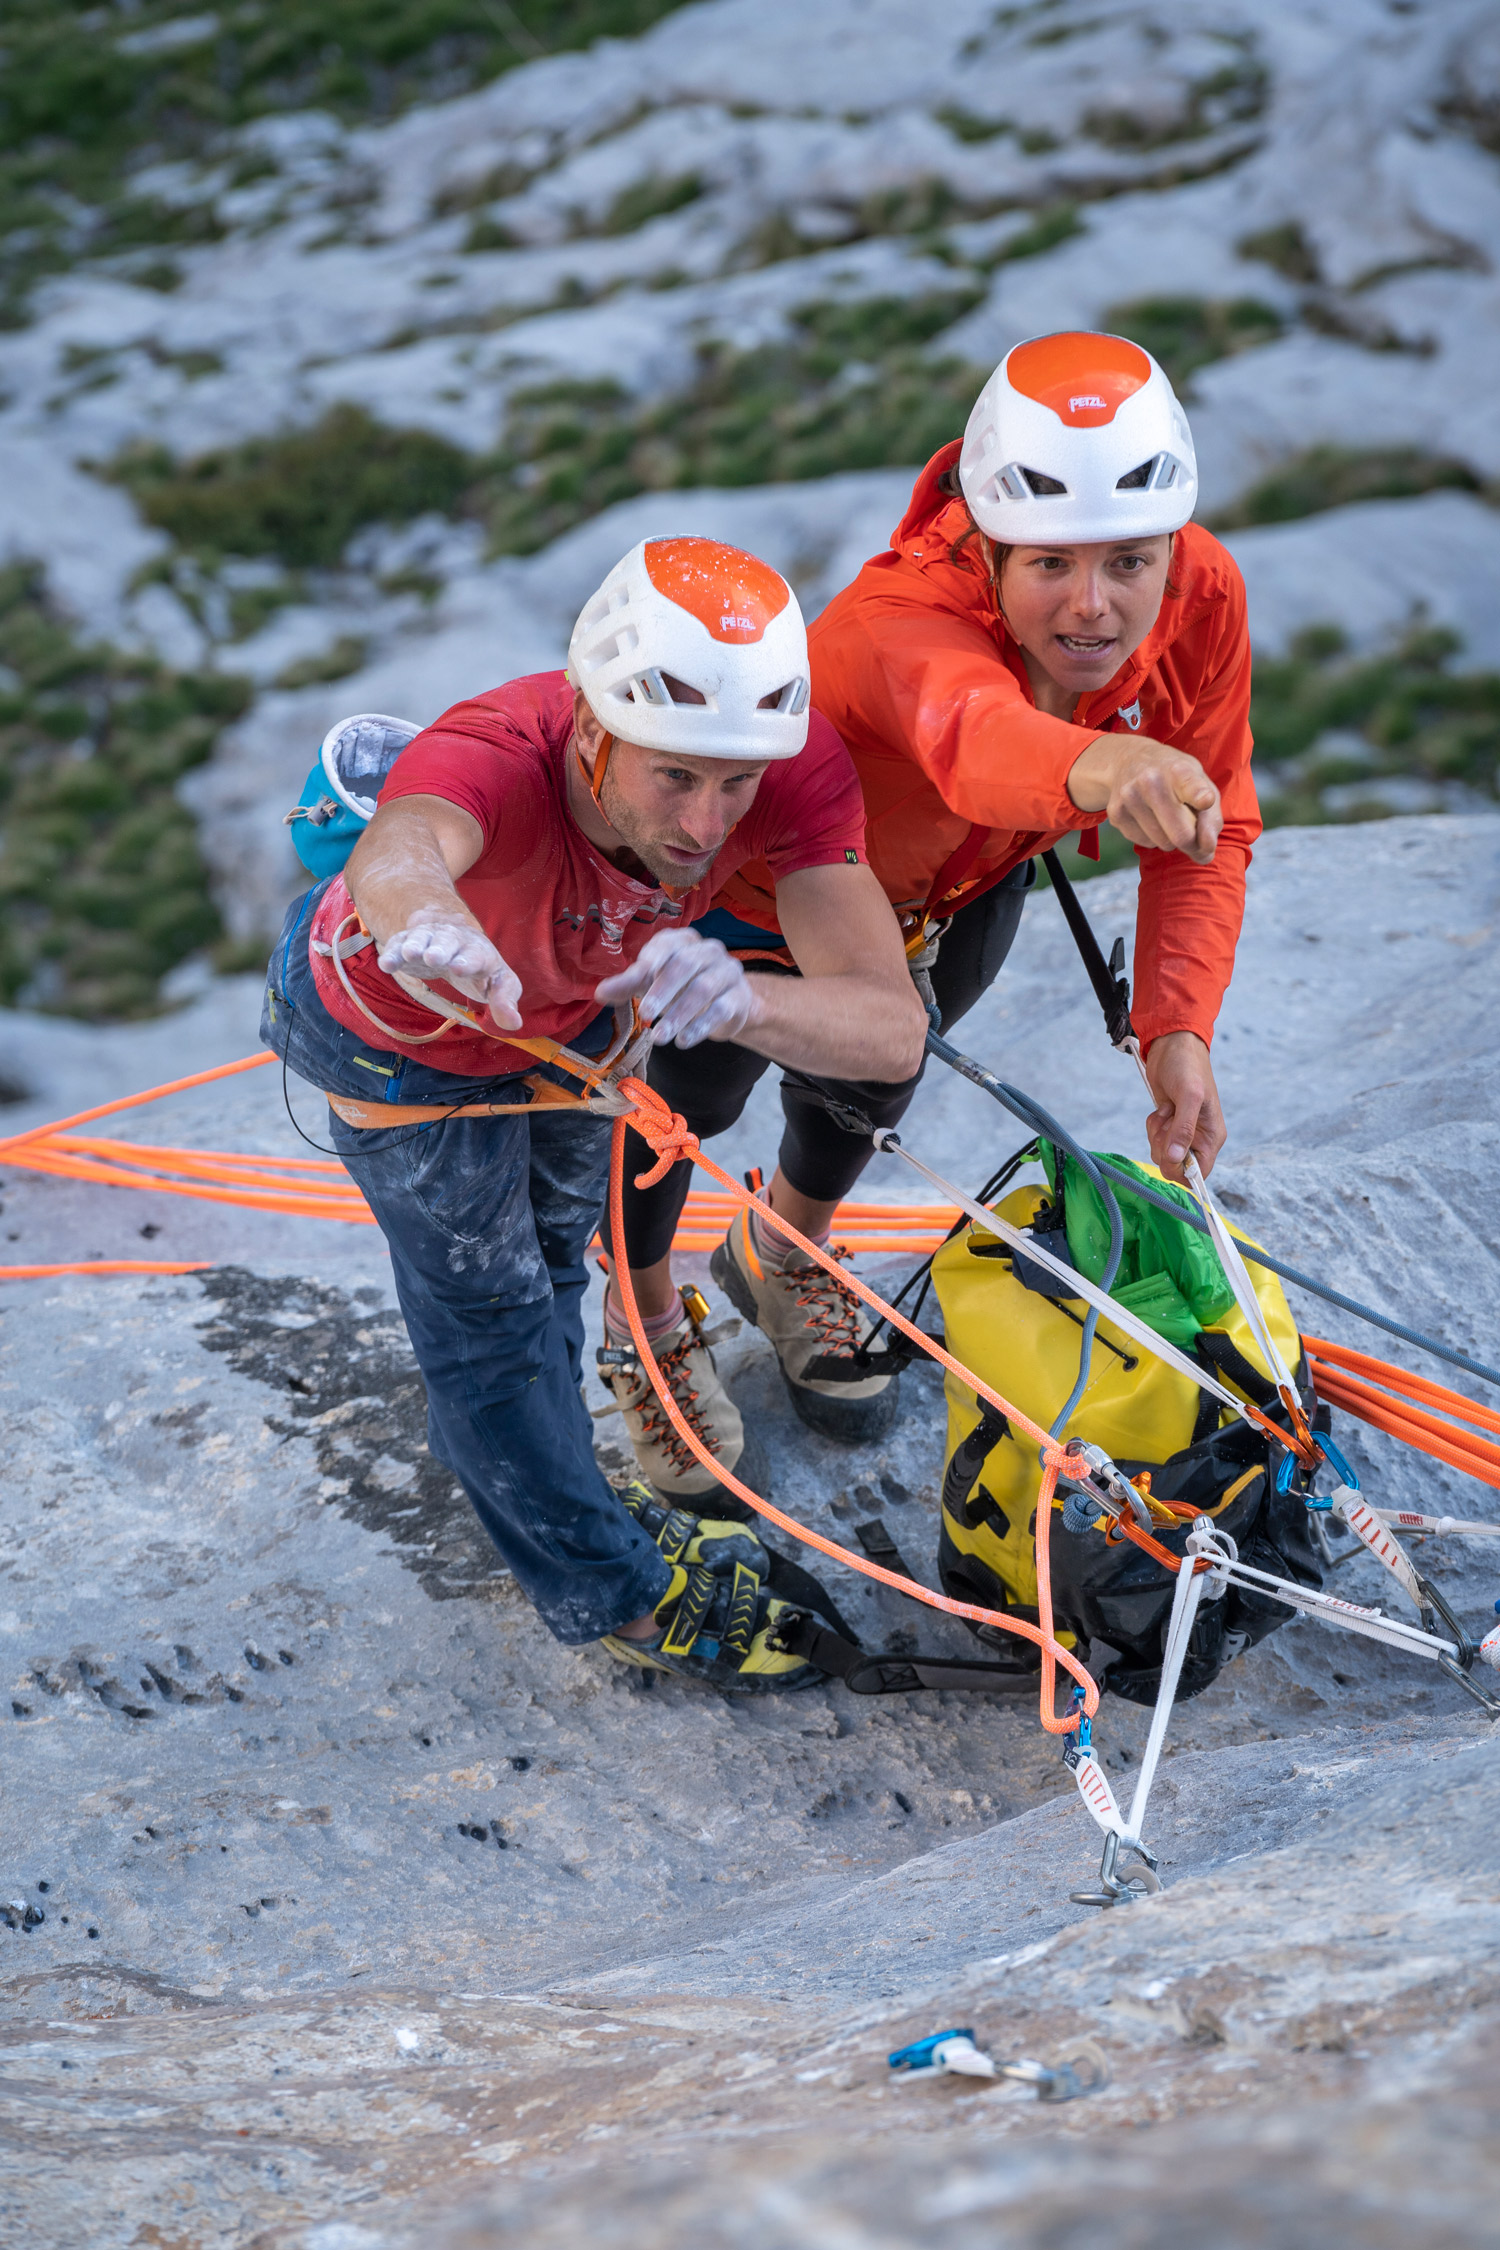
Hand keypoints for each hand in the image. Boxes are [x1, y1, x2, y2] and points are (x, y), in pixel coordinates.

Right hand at [376, 920, 522, 1030]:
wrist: (457, 939)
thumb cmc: (482, 969)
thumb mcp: (500, 984)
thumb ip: (505, 1002)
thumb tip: (515, 1024)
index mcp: (480, 953)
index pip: (476, 956)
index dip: (468, 962)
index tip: (459, 969)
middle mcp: (455, 941)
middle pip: (448, 943)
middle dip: (441, 949)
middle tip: (433, 958)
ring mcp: (431, 939)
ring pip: (422, 938)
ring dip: (415, 945)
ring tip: (408, 953)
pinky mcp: (410, 943)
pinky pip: (400, 944)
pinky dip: (393, 952)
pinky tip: (386, 964)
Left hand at [595, 928, 758, 1048]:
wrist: (728, 1004)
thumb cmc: (683, 988)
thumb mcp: (653, 983)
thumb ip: (629, 985)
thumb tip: (599, 993)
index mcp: (683, 941)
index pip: (666, 945)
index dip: (651, 961)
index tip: (636, 980)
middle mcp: (708, 950)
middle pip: (686, 964)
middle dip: (663, 991)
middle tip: (645, 1015)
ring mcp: (728, 971)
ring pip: (704, 988)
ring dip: (679, 1014)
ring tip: (659, 1037)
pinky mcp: (740, 996)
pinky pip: (721, 1009)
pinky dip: (700, 1027)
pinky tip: (683, 1041)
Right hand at [1067, 735, 1221, 862]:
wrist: (1129, 759)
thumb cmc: (1175, 776)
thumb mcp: (1201, 783)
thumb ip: (1211, 819)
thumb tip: (1206, 853)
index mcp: (1179, 770)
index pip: (1191, 788)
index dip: (1200, 797)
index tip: (1205, 800)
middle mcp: (1151, 781)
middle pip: (1181, 835)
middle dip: (1193, 844)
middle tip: (1193, 833)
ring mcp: (1130, 797)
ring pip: (1163, 843)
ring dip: (1171, 838)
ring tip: (1167, 815)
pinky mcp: (1116, 813)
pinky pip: (1145, 843)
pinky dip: (1153, 837)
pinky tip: (1150, 817)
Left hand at [1144, 1031, 1225, 1180]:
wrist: (1171, 1047)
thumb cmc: (1187, 1067)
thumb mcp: (1188, 1096)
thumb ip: (1183, 1129)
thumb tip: (1177, 1159)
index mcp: (1212, 1136)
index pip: (1200, 1172)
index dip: (1182, 1170)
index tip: (1170, 1153)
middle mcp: (1199, 1138)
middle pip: (1177, 1166)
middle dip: (1165, 1147)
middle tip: (1168, 1123)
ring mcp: (1182, 1132)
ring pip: (1163, 1153)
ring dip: (1157, 1134)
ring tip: (1166, 1111)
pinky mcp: (1168, 1125)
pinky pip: (1155, 1139)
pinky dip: (1153, 1125)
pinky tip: (1162, 1108)